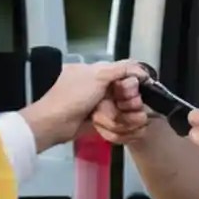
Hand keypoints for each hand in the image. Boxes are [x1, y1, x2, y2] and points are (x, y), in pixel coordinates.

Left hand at [21, 61, 147, 151]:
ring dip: (119, 118)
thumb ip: (121, 69)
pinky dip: (115, 128)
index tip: (136, 91)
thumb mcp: (97, 75)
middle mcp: (103, 87)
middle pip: (131, 96)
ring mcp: (103, 106)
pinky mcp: (102, 123)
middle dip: (127, 104)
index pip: (128, 73)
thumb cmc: (73, 96)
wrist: (54, 123)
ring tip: (100, 118)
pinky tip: (102, 126)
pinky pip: (120, 126)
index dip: (134, 83)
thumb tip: (143, 72)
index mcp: (100, 71)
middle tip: (118, 106)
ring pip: (127, 113)